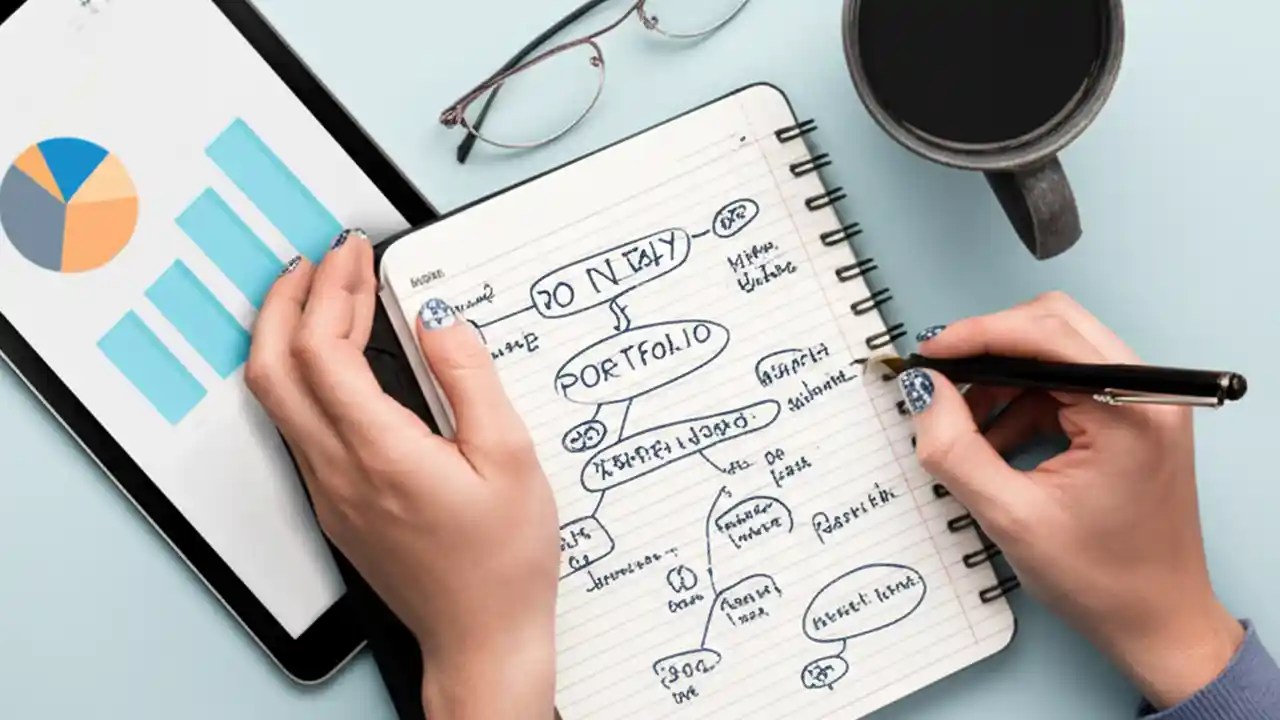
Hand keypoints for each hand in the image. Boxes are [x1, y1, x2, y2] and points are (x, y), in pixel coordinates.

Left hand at [245, 231, 559, 719]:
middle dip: (289, 300)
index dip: (330, 290)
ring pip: (276, 397)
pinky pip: (298, 423)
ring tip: (323, 295)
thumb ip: (470, 378)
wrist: (482, 639)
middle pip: (273, 368)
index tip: (354, 255)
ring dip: (290, 334)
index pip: (321, 351)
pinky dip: (306, 372)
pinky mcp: (335, 504)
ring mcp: (328, 491)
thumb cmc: (503, 564)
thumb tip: (439, 319)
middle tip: (323, 261)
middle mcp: (338, 472)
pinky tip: (337, 357)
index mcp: (381, 455)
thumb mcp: (511, 458)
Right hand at [903, 292, 1241, 708]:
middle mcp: (1148, 392)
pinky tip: (997, 444)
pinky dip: (1024, 403)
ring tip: (967, 429)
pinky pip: (1067, 384)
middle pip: (1054, 327)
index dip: (977, 335)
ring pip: (1057, 352)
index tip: (928, 354)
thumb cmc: (1100, 580)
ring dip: (1004, 380)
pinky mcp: (1134, 418)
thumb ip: (956, 448)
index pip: (1046, 333)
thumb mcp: (1009, 516)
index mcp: (1130, 410)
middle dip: (990, 349)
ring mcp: (1146, 402)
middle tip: (941, 380)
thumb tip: (923, 388)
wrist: (1158, 624)